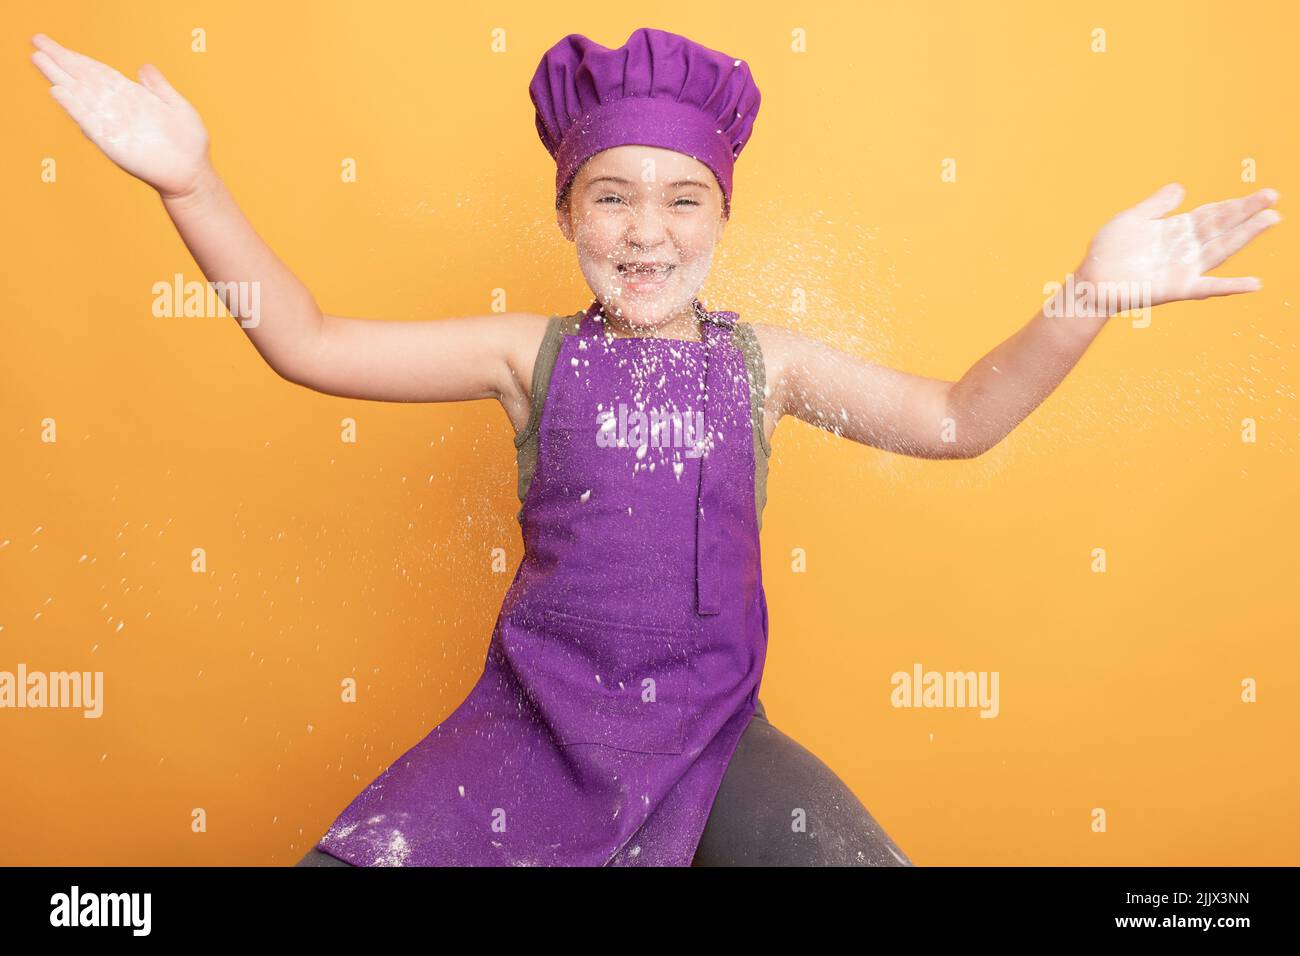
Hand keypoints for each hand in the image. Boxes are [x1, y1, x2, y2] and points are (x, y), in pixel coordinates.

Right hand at [31, 33, 211, 198]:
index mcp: (132, 98)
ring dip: (61, 79)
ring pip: (82, 97)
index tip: (56, 46)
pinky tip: (59, 92)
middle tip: (37, 43)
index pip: (99, 74)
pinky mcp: (113, 144)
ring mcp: (114, 126)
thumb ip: (159, 86)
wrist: (192, 173)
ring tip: (40, 60)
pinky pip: (90, 123)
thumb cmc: (188, 143)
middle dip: (61, 62)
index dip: (79, 59)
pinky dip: (75, 107)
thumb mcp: (177, 106)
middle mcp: (118, 109)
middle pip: (84, 81)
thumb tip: (143, 66)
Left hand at [1076, 183, 1280, 310]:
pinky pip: (1208, 287)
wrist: (1090, 282)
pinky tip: (1254, 284)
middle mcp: (1186, 249)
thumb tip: (1182, 187)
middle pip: (1223, 227)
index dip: (1237, 204)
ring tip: (1270, 220)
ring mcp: (1184, 269)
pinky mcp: (1177, 288)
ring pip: (1221, 249)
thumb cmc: (1107, 253)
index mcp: (1177, 230)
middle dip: (1247, 213)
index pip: (1214, 214)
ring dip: (1246, 236)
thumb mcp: (1132, 219)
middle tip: (1273, 197)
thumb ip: (1157, 204)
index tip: (1265, 193)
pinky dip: (1231, 286)